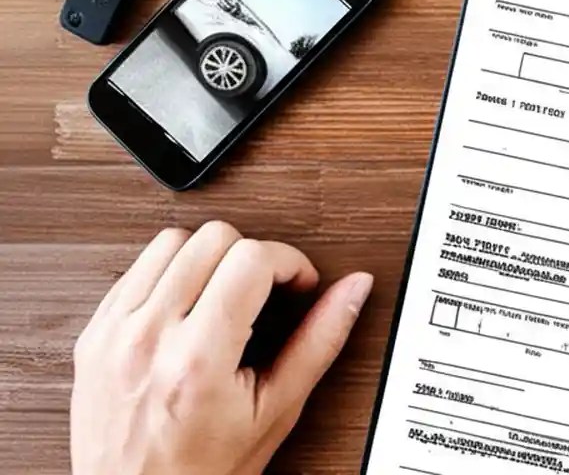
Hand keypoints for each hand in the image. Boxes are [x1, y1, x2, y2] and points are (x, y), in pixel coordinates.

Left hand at [71, 221, 373, 474]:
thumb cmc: (204, 470)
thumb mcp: (277, 410)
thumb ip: (319, 342)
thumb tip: (353, 291)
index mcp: (198, 359)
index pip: (251, 258)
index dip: (289, 261)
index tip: (298, 283)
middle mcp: (149, 338)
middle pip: (214, 238)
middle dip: (253, 256)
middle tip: (265, 291)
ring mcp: (114, 333)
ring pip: (172, 241)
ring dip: (209, 257)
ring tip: (225, 295)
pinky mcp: (94, 333)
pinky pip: (136, 267)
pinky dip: (170, 273)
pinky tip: (188, 306)